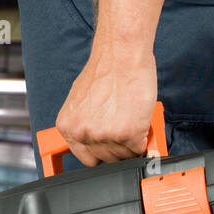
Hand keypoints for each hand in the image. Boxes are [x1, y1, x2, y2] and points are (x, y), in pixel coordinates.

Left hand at [55, 40, 157, 166]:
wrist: (121, 55)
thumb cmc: (106, 70)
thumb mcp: (82, 102)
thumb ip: (87, 124)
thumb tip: (97, 138)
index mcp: (68, 126)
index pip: (85, 157)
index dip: (102, 152)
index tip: (110, 148)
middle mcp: (82, 134)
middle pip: (106, 159)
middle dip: (118, 147)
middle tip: (126, 129)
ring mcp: (104, 136)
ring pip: (124, 155)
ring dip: (132, 143)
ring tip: (133, 120)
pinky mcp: (127, 135)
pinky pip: (140, 149)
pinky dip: (145, 138)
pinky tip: (141, 121)